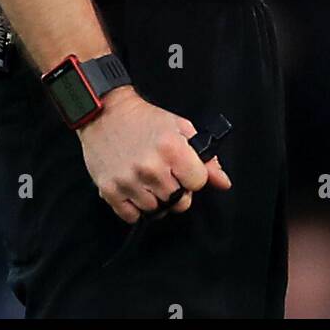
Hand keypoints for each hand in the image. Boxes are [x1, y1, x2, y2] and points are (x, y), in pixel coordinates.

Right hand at [77, 88, 231, 221]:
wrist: (105, 113)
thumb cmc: (145, 119)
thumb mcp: (180, 127)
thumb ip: (205, 157)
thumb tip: (224, 183)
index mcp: (171, 148)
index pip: (198, 183)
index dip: (194, 177)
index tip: (185, 170)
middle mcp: (151, 168)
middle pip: (179, 201)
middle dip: (178, 191)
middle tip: (167, 175)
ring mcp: (129, 181)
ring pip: (156, 210)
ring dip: (156, 199)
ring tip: (149, 180)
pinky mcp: (110, 191)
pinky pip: (132, 216)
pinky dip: (136, 208)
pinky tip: (135, 189)